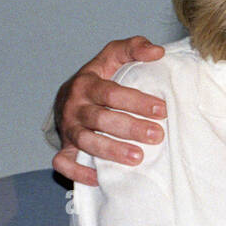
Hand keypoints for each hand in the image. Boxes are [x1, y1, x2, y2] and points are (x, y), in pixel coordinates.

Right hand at [52, 36, 166, 186]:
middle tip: (157, 135)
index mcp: (87, 83)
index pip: (110, 93)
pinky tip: (101, 178)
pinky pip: (64, 163)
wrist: (68, 97)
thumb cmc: (99, 77)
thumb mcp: (113, 56)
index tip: (161, 109)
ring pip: (86, 142)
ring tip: (137, 158)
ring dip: (111, 151)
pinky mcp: (64, 147)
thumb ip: (134, 48)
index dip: (136, 101)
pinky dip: (78, 172)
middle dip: (130, 128)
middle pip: (101, 119)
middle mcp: (75, 106)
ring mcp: (68, 129)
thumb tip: (157, 52)